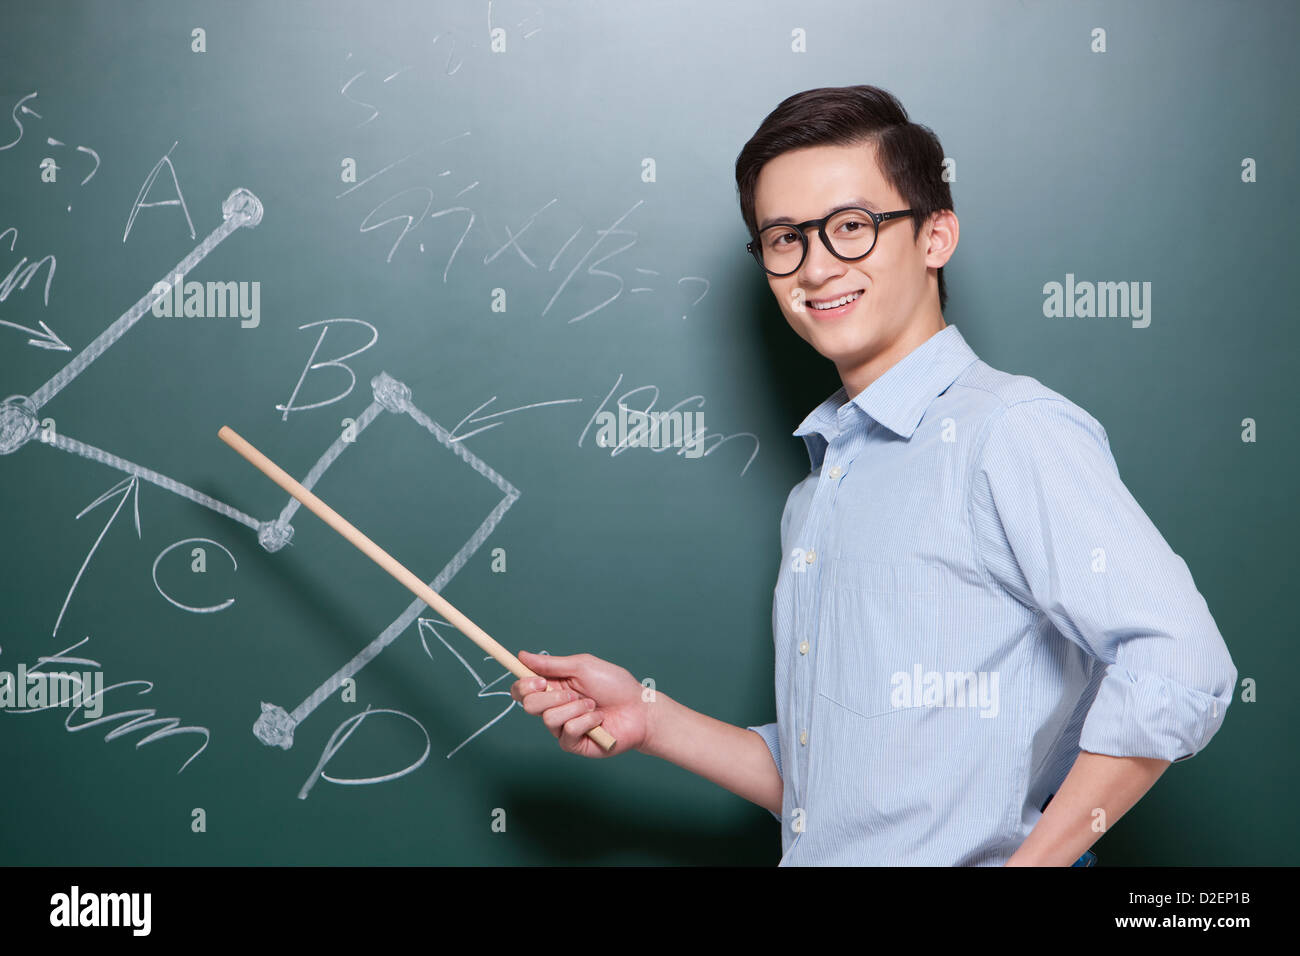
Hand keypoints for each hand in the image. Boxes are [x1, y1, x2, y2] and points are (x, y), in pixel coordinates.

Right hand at [510, 650, 649, 757]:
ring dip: (574, 708)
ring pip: (548, 718)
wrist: (639, 709)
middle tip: (574, 693)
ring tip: (593, 705)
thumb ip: (552, 664)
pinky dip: (586, 720)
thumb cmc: (615, 685)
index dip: (523, 685)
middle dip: (552, 697)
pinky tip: (599, 718)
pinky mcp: (573, 744)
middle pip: (528, 705)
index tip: (539, 681)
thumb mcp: (583, 666)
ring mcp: (562, 728)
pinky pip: (568, 731)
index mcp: (553, 687)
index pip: (522, 689)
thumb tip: (522, 656)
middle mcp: (554, 708)